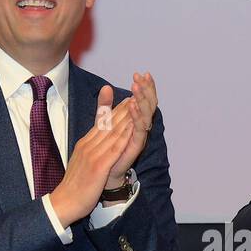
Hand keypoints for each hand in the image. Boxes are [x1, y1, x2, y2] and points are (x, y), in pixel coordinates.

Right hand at [49, 85, 135, 226]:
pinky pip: (114, 149)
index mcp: (84, 144)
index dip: (116, 110)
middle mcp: (88, 145)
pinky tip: (133, 128)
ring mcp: (93, 155)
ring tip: (138, 104)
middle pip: (109, 123)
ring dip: (126, 117)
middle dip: (124, 108)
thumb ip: (89, 150)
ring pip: (113, 132)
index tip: (127, 99)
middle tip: (136, 94)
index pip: (102, 123)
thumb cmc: (74, 186)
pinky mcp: (99, 167)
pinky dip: (124, 137)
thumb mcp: (80, 162)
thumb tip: (93, 143)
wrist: (64, 202)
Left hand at [105, 71, 155, 188]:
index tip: (141, 73)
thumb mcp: (103, 123)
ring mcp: (138, 138)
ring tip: (138, 87)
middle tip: (142, 76)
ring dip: (142, 100)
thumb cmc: (104, 152)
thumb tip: (106, 87)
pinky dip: (136, 117)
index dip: (144, 87)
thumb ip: (105, 106)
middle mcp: (139, 129)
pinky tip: (133, 106)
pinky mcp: (134, 147)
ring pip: (145, 115)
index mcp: (134, 122)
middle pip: (148, 105)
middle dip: (146, 90)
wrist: (101, 176)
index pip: (143, 100)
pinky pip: (138, 130)